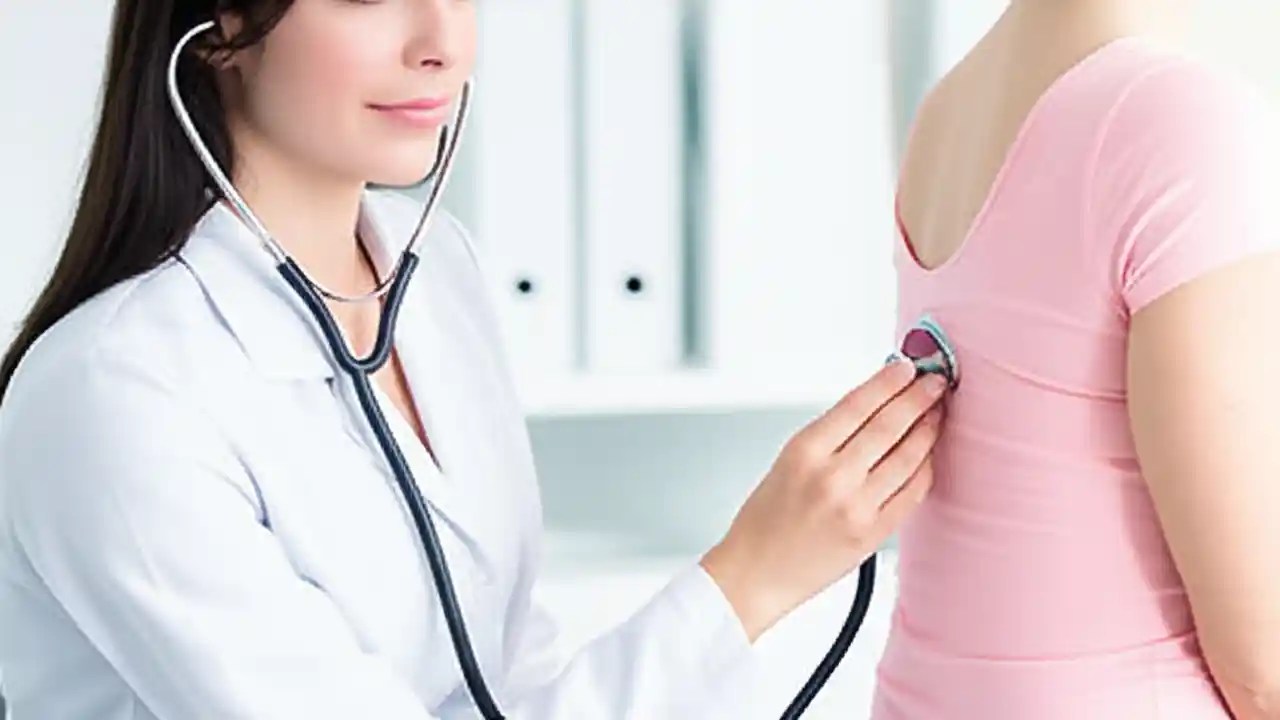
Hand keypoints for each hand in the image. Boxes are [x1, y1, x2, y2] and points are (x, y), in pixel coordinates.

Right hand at [700, 359, 945, 640]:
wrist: (756, 573)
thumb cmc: (766, 518)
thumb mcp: (788, 461)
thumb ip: (832, 434)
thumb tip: (877, 404)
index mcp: (805, 451)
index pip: (859, 404)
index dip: (889, 381)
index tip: (908, 367)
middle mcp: (832, 476)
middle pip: (889, 425)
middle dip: (919, 397)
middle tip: (935, 381)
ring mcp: (857, 507)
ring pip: (908, 456)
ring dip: (928, 428)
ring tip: (937, 412)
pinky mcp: (874, 534)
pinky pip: (912, 491)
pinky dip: (925, 467)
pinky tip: (928, 452)